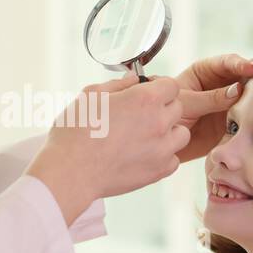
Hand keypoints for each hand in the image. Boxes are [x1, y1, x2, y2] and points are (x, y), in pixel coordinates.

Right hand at [26, 74, 187, 225]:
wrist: (70, 172)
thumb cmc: (75, 132)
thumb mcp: (91, 96)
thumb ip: (117, 85)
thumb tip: (133, 80)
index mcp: (145, 99)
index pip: (171, 85)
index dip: (159, 87)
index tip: (148, 93)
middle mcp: (159, 122)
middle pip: (178, 108)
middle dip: (163, 108)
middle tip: (141, 116)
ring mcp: (162, 148)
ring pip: (181, 134)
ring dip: (168, 133)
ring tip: (145, 137)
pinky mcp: (159, 171)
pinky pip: (173, 160)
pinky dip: (162, 157)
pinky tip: (142, 155)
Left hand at [172, 53, 252, 161]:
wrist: (159, 142)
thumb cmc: (163, 114)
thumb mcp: (186, 102)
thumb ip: (210, 97)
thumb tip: (237, 90)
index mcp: (206, 72)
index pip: (227, 63)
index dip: (241, 64)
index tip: (252, 69)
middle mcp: (220, 86)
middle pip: (244, 79)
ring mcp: (227, 105)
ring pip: (249, 100)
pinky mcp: (231, 124)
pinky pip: (246, 121)